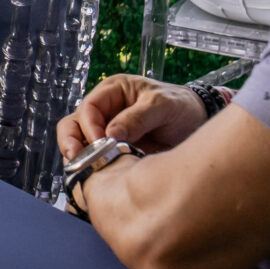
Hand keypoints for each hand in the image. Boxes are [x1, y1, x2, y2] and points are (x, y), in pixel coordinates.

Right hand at [57, 74, 206, 158]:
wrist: (198, 124)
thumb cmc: (181, 106)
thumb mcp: (163, 105)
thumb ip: (138, 117)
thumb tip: (110, 133)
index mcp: (113, 91)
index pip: (89, 107)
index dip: (89, 126)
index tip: (100, 143)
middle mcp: (104, 110)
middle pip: (73, 124)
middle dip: (71, 141)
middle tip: (76, 158)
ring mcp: (106, 131)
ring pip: (78, 142)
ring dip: (78, 157)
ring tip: (82, 170)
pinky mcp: (112, 150)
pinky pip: (94, 158)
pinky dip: (91, 167)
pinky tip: (95, 177)